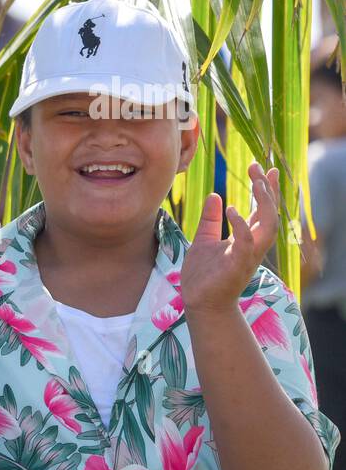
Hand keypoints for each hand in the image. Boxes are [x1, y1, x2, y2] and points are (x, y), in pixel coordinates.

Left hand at [180, 162, 279, 315]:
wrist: (199, 303)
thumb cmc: (204, 276)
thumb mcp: (204, 240)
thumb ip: (210, 220)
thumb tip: (215, 196)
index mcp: (247, 239)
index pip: (263, 209)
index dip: (265, 188)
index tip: (263, 166)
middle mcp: (253, 246)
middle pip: (271, 213)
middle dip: (268, 189)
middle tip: (259, 166)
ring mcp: (248, 255)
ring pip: (268, 226)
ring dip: (265, 204)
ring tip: (256, 182)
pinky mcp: (237, 265)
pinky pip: (246, 242)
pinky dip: (242, 225)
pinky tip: (231, 209)